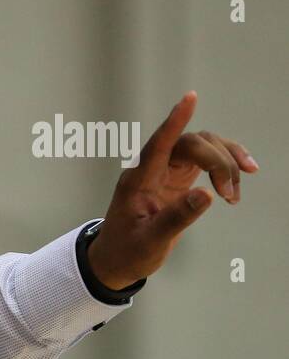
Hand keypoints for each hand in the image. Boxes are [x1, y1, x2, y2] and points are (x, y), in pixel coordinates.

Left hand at [86, 91, 259, 290]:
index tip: (190, 97)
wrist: (117, 261)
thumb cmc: (128, 251)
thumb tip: (206, 194)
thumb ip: (176, 218)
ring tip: (235, 195)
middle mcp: (151, 169)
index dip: (174, 121)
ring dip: (225, 163)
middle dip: (217, 162)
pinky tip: (241, 178)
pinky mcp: (178, 178)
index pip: (158, 144)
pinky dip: (225, 165)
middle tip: (230, 195)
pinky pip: (206, 159)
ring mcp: (166, 171)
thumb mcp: (150, 241)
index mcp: (137, 180)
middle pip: (190, 144)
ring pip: (202, 147)